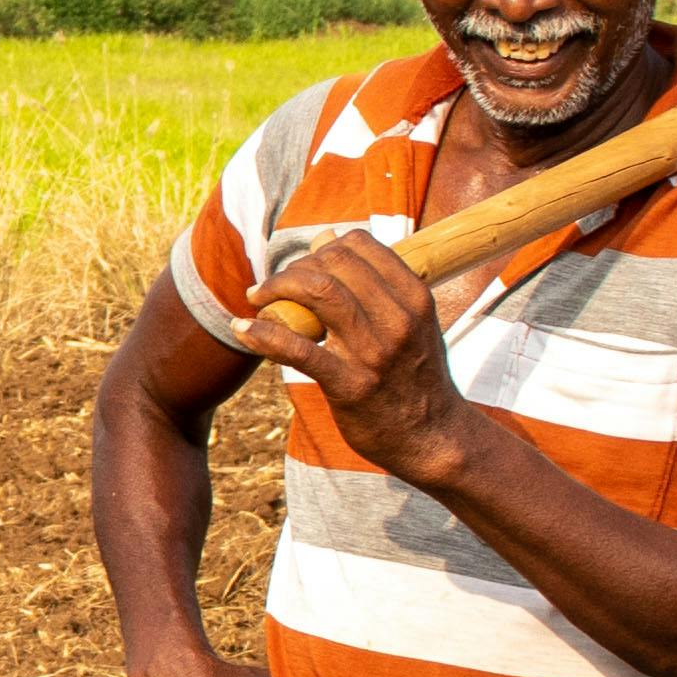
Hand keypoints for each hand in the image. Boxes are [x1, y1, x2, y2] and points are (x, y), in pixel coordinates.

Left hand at [242, 232, 483, 487]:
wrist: (434, 438)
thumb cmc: (415, 376)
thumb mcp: (412, 323)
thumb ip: (375, 284)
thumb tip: (325, 238)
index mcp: (415, 297)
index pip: (360, 245)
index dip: (323, 247)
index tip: (304, 265)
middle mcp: (398, 320)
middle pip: (334, 265)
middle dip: (294, 268)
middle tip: (273, 285)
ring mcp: (374, 353)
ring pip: (318, 294)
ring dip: (277, 289)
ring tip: (258, 298)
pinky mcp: (350, 386)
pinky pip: (299, 351)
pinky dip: (264, 334)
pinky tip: (242, 329)